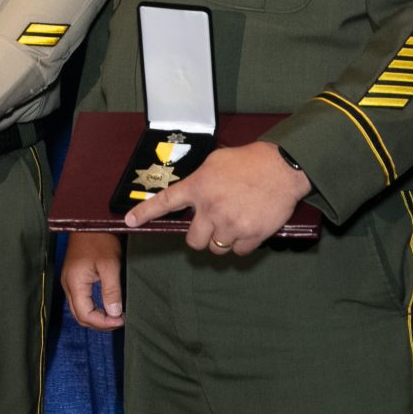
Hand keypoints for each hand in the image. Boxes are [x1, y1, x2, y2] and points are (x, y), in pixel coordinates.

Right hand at [62, 232, 124, 329]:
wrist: (89, 222)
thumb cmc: (99, 240)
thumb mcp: (110, 265)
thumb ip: (111, 291)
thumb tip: (114, 313)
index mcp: (75, 283)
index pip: (85, 315)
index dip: (103, 323)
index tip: (121, 320)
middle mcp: (68, 285)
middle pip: (80, 316)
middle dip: (99, 323)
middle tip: (119, 320)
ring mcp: (69, 281)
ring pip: (79, 309)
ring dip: (96, 316)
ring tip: (114, 314)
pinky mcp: (73, 278)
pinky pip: (80, 300)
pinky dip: (92, 307)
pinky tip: (106, 304)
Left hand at [122, 141, 311, 254]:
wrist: (283, 167)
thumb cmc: (249, 161)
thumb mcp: (215, 163)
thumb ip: (199, 181)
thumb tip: (190, 197)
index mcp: (199, 187)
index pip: (165, 202)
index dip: (145, 213)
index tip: (130, 222)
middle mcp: (211, 208)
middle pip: (193, 241)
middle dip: (200, 236)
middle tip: (211, 226)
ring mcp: (231, 224)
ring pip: (216, 249)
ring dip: (221, 240)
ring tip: (234, 223)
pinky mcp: (252, 235)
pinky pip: (238, 252)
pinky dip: (242, 245)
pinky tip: (248, 228)